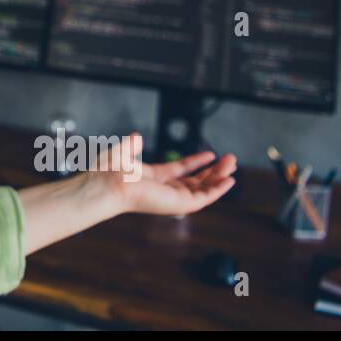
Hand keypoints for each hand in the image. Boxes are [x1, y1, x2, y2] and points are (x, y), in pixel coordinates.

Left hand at [100, 132, 237, 215]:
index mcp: (154, 178)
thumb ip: (132, 145)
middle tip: (230, 159)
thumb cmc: (109, 172)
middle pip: (196, 181)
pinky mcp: (179, 204)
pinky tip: (229, 180)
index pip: (181, 171)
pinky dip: (217, 190)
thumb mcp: (122, 152)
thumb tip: (137, 135)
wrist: (107, 184)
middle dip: (214, 171)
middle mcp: (165, 190)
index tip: (211, 154)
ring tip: (233, 164)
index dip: (196, 162)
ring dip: (219, 178)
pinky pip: (204, 199)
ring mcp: (173, 198)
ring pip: (203, 190)